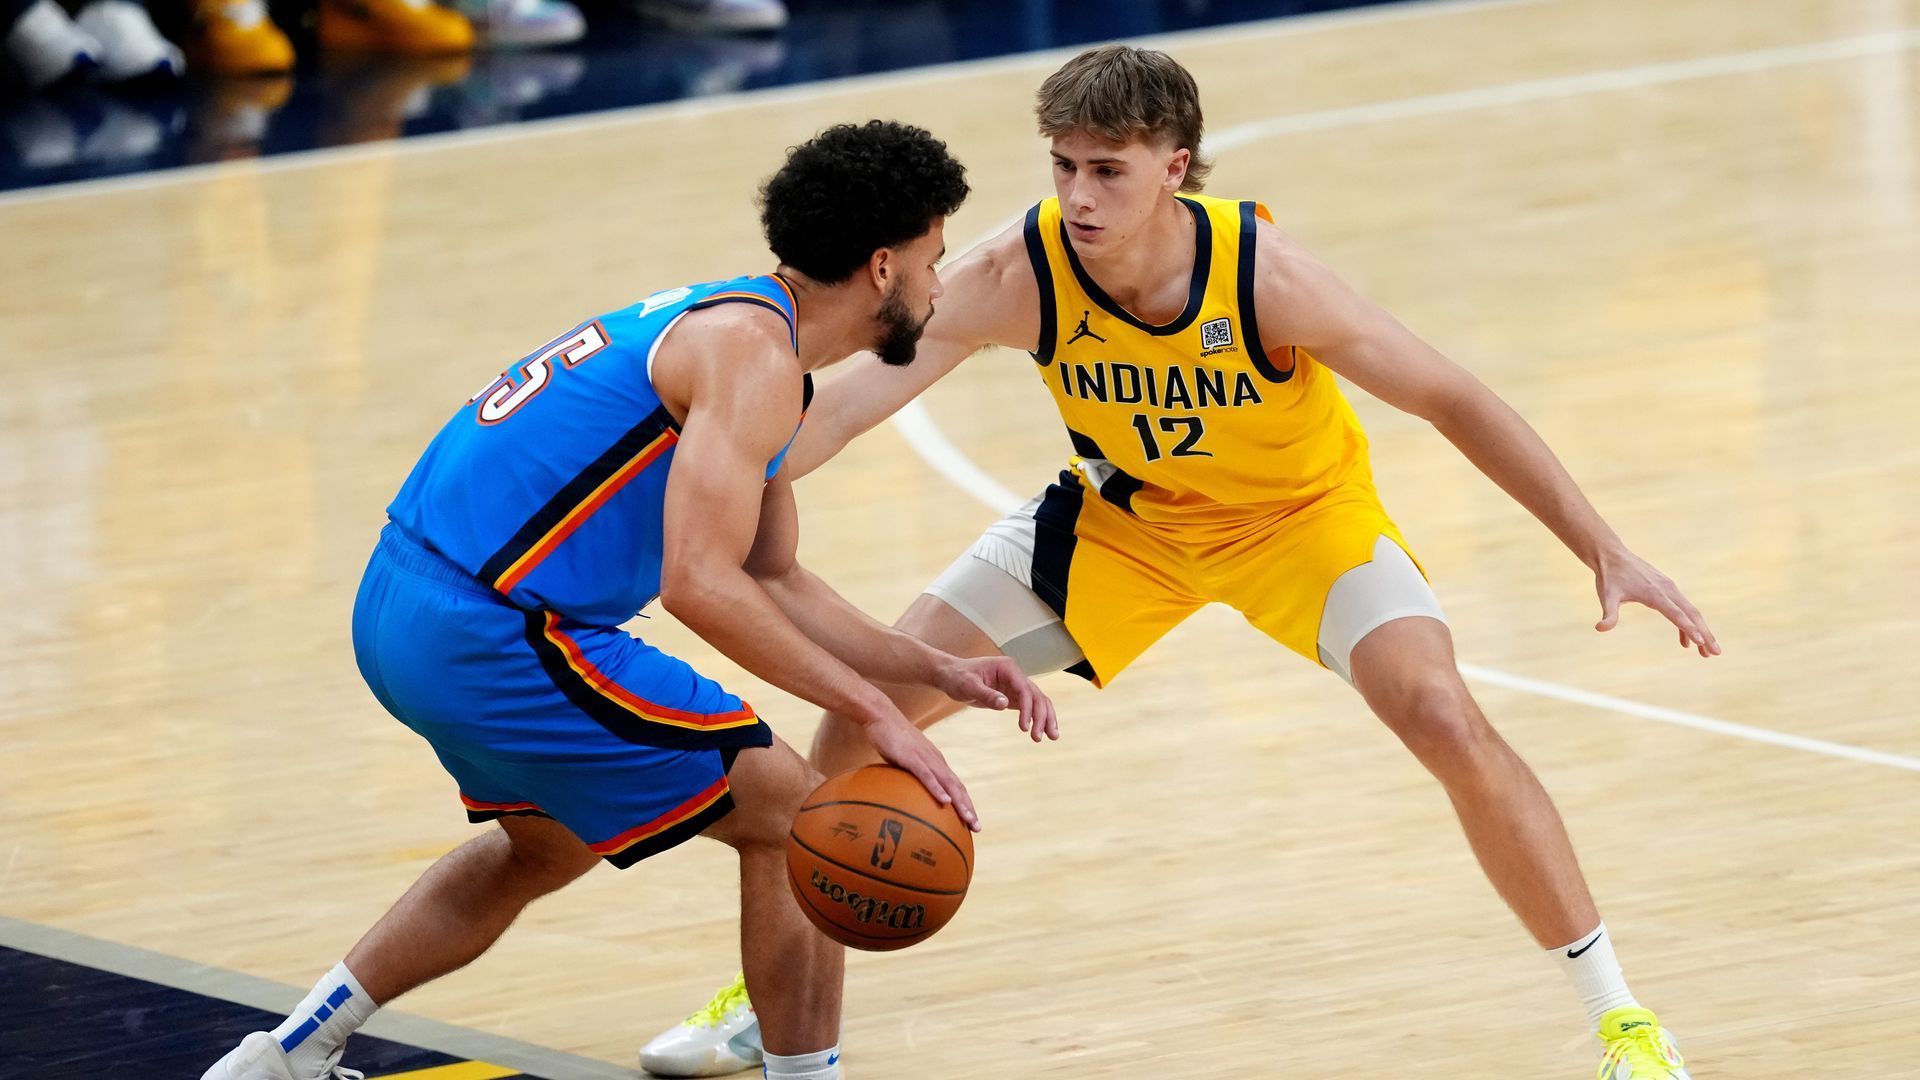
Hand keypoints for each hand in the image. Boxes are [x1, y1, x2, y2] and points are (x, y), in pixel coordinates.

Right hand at [857, 701, 980, 830]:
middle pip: (957, 787)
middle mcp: (935, 760)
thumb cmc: (889, 737)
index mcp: (935, 761)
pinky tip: (945, 801)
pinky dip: (937, 789)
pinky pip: (927, 776)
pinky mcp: (911, 757)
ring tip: (968, 819)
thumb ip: (906, 774)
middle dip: (968, 808)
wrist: (880, 715)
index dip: (965, 803)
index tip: (971, 821)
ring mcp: (925, 758)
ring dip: (960, 802)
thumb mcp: (901, 759)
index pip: (955, 785)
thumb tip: (902, 794)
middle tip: (977, 828)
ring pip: (948, 783)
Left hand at [933, 655, 1059, 742]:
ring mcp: (1016, 685)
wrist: (951, 675)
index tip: (1024, 728)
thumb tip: (1005, 704)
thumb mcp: (968, 686)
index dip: (1027, 709)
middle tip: (1039, 738)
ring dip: (1046, 718)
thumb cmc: (957, 677)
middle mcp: (1016, 675)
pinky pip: (1031, 706)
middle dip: (1042, 717)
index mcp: (1008, 668)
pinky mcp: (1013, 695)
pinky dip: (1038, 718)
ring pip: (1039, 701)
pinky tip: (1042, 732)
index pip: (1025, 689)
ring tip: (1053, 738)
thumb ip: (986, 694)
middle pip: (1037, 696)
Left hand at [1594, 548, 1719, 656]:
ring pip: (1691, 611)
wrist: (1612, 556)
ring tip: (1707, 653)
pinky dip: (1686, 624)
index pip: (1676, 613)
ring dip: (1701, 631)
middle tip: (1716, 653)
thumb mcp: (1606, 597)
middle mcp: (1667, 590)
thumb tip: (1600, 628)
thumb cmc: (1609, 577)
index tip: (1701, 642)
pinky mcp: (1667, 588)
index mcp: (1655, 593)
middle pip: (1692, 614)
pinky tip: (1685, 642)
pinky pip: (1682, 609)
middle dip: (1705, 634)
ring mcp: (1669, 588)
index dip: (1689, 628)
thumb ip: (1608, 614)